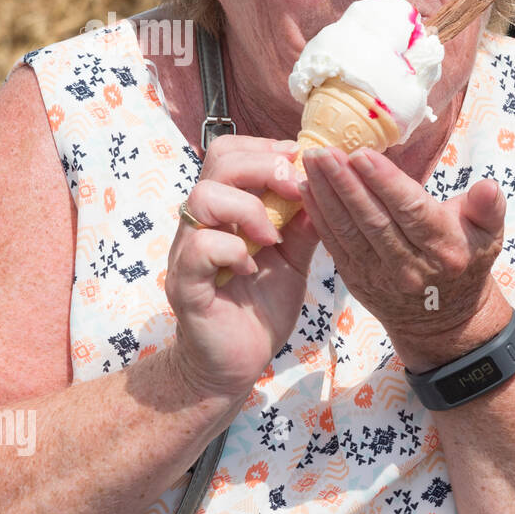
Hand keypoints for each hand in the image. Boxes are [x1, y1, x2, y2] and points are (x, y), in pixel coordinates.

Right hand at [166, 135, 319, 400]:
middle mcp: (202, 221)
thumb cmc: (260, 307)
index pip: (233, 151)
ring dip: (249, 209)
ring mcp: (188, 249)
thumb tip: (329, 188)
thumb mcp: (293, 259)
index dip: (269, 149)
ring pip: (204, 196)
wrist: (235, 364)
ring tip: (274, 238)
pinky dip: (234, 251)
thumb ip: (305, 225)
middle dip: (266, 167)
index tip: (303, 165)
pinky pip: (201, 247)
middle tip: (295, 192)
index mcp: (227, 209)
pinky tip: (253, 268)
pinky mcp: (185, 282)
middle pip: (219, 159)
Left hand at [299, 145, 508, 369]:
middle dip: (345, 183)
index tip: (361, 153)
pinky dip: (319, 216)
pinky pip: (335, 244)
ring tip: (312, 161)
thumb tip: (488, 187)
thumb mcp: (489, 235)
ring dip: (326, 194)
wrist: (444, 319)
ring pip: (349, 231)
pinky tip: (307, 189)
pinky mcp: (358, 280)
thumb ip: (489, 207)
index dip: (384, 182)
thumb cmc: (465, 260)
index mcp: (445, 249)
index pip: (411, 211)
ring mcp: (380, 276)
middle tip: (324, 150)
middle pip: (374, 220)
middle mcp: (411, 266)